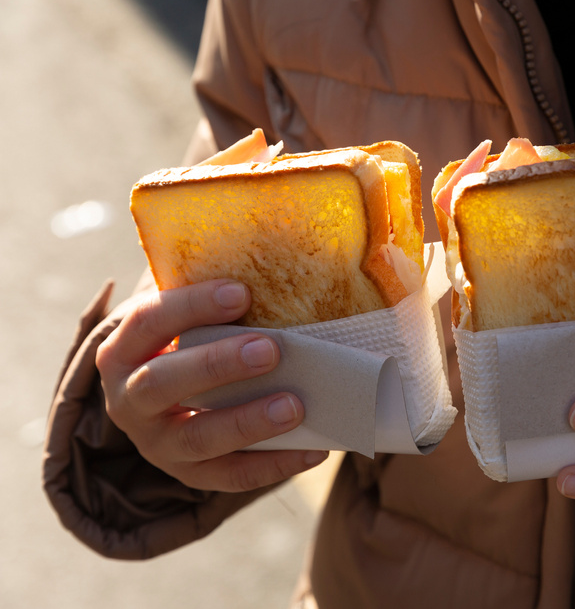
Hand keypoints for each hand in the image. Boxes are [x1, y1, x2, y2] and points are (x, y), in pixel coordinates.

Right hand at [96, 279, 327, 491]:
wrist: (167, 404)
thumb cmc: (188, 340)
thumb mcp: (184, 312)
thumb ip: (208, 283)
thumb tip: (272, 235)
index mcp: (122, 350)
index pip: (147, 322)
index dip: (191, 306)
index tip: (242, 291)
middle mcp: (128, 400)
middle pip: (161, 384)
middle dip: (217, 365)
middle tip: (270, 348)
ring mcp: (158, 444)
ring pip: (197, 438)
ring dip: (247, 422)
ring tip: (295, 405)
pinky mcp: (191, 475)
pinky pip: (232, 476)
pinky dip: (274, 464)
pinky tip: (315, 448)